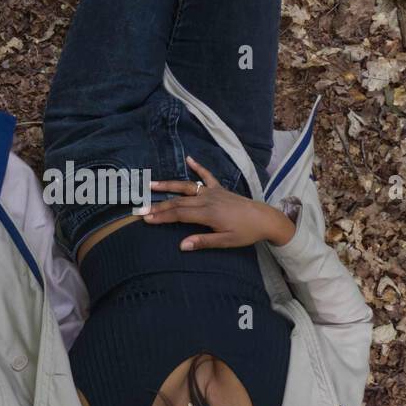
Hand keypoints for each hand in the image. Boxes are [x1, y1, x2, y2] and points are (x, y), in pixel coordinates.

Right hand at [141, 156, 295, 249]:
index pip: (179, 214)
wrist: (265, 218)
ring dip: (168, 185)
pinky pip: (206, 176)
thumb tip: (182, 246)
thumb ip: (203, 242)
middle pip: (178, 201)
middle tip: (140, 207)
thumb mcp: (226, 242)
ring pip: (186, 187)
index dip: (162, 216)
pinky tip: (189, 159)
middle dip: (158, 205)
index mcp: (208, 214)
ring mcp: (213, 192)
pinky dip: (198, 167)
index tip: (146, 218)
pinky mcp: (219, 188)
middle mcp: (207, 200)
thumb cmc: (246, 233)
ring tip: (151, 184)